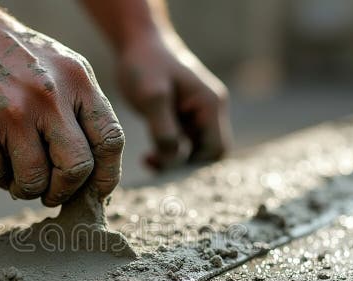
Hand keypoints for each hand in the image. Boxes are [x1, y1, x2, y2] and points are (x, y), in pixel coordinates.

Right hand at [0, 2, 123, 205]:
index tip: (95, 192)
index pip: (110, 140)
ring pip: (34, 180)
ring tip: (19, 175)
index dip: (106, 176)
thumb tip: (96, 176)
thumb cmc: (15, 60)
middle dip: (64, 190)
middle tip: (51, 191)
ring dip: (28, 188)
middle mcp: (50, 96)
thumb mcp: (62, 70)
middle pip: (76, 168)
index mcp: (78, 81)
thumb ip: (83, 112)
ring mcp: (13, 112)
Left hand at [116, 30, 232, 169]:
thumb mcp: (152, 96)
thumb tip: (174, 159)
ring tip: (148, 159)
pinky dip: (167, 152)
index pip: (216, 149)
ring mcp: (197, 115)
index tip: (168, 164)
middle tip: (154, 163)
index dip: (195, 163)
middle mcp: (210, 111)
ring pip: (194, 151)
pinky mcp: (183, 118)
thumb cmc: (145, 64)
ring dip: (173, 159)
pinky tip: (148, 156)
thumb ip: (164, 129)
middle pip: (207, 153)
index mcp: (210, 105)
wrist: (136, 43)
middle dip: (183, 163)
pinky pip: (182, 145)